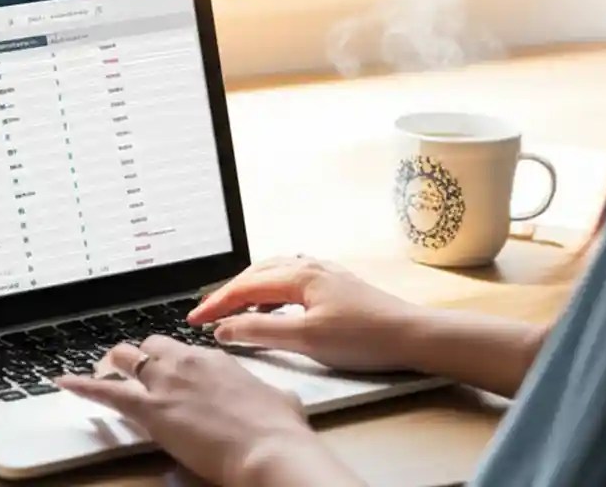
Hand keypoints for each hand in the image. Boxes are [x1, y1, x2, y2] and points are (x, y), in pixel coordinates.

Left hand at [56, 336, 353, 485]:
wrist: (269, 448)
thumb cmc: (279, 432)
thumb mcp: (281, 403)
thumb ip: (270, 397)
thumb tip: (278, 402)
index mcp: (216, 360)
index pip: (181, 349)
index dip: (169, 359)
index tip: (165, 367)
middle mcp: (187, 363)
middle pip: (149, 348)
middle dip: (137, 357)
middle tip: (127, 368)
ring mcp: (167, 384)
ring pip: (125, 359)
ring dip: (111, 365)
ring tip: (99, 370)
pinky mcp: (151, 410)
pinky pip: (106, 392)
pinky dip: (82, 386)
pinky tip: (65, 382)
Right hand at [187, 256, 424, 372]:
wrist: (411, 335)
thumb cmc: (363, 337)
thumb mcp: (306, 339)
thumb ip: (261, 332)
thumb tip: (225, 329)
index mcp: (298, 275)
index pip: (244, 288)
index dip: (216, 304)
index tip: (194, 319)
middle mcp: (309, 266)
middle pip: (256, 274)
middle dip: (228, 293)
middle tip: (206, 314)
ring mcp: (324, 273)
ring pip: (274, 274)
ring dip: (249, 290)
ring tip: (233, 310)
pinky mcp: (336, 285)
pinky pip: (291, 279)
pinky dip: (271, 291)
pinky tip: (274, 306)